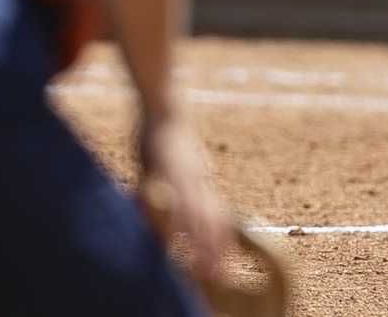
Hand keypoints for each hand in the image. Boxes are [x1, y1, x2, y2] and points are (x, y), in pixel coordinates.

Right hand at [139, 116, 233, 281]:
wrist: (165, 109)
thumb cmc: (171, 142)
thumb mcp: (185, 168)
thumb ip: (190, 189)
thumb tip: (187, 212)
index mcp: (201, 185)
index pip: (217, 220)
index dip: (221, 245)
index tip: (224, 270)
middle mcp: (196, 183)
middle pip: (210, 221)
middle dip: (214, 250)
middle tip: (219, 277)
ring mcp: (181, 176)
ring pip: (194, 213)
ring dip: (199, 241)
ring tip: (202, 265)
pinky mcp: (162, 168)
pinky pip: (168, 197)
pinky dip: (170, 217)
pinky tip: (171, 236)